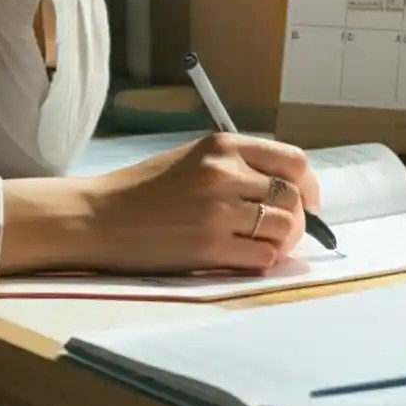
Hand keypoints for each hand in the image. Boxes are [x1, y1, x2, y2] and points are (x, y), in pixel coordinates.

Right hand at [0, 134, 322, 275]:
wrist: (98, 217)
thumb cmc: (144, 189)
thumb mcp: (193, 157)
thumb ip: (238, 165)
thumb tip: (286, 188)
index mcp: (223, 145)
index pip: (293, 161)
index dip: (307, 185)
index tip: (305, 200)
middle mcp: (225, 174)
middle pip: (292, 197)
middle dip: (298, 217)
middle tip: (287, 229)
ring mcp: (218, 212)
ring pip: (283, 228)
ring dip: (282, 240)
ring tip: (264, 244)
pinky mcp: (209, 248)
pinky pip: (263, 257)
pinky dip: (263, 260)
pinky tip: (246, 258)